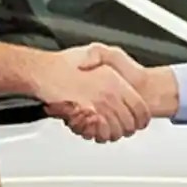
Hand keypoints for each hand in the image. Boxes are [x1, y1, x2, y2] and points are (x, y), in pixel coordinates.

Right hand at [32, 45, 149, 141]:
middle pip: (129, 125)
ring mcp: (96, 109)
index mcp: (115, 83)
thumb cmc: (66, 62)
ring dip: (112, 134)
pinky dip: (96, 136)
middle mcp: (108, 97)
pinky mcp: (83, 119)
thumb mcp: (96, 51)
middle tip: (124, 129)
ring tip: (108, 131)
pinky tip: (94, 130)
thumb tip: (122, 76)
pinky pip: (97, 135)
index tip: (140, 122)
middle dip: (127, 129)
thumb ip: (113, 60)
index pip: (140, 109)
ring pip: (114, 133)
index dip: (141, 119)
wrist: (44, 71)